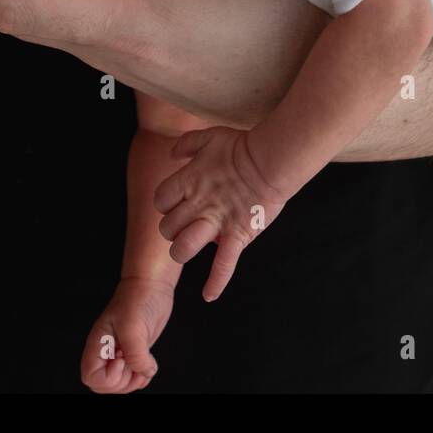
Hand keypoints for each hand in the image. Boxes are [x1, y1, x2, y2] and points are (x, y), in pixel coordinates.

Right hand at [80, 276, 174, 393]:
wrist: (152, 286)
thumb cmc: (137, 298)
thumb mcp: (133, 327)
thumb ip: (135, 355)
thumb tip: (143, 372)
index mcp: (98, 344)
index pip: (91, 377)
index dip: (107, 377)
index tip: (121, 361)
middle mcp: (107, 351)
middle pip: (105, 385)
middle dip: (122, 382)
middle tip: (133, 362)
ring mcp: (121, 353)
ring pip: (120, 384)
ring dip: (134, 381)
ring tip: (142, 362)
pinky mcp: (135, 352)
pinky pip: (135, 377)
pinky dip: (143, 376)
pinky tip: (148, 363)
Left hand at [153, 126, 289, 301]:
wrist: (271, 160)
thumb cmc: (242, 147)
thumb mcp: (209, 136)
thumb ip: (186, 144)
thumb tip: (171, 154)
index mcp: (189, 181)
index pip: (160, 201)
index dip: (164, 205)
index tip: (176, 205)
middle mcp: (198, 204)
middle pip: (167, 228)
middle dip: (172, 229)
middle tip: (185, 225)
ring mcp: (217, 222)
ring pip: (183, 248)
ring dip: (182, 251)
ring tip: (188, 248)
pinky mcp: (236, 236)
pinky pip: (223, 264)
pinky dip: (216, 282)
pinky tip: (208, 295)